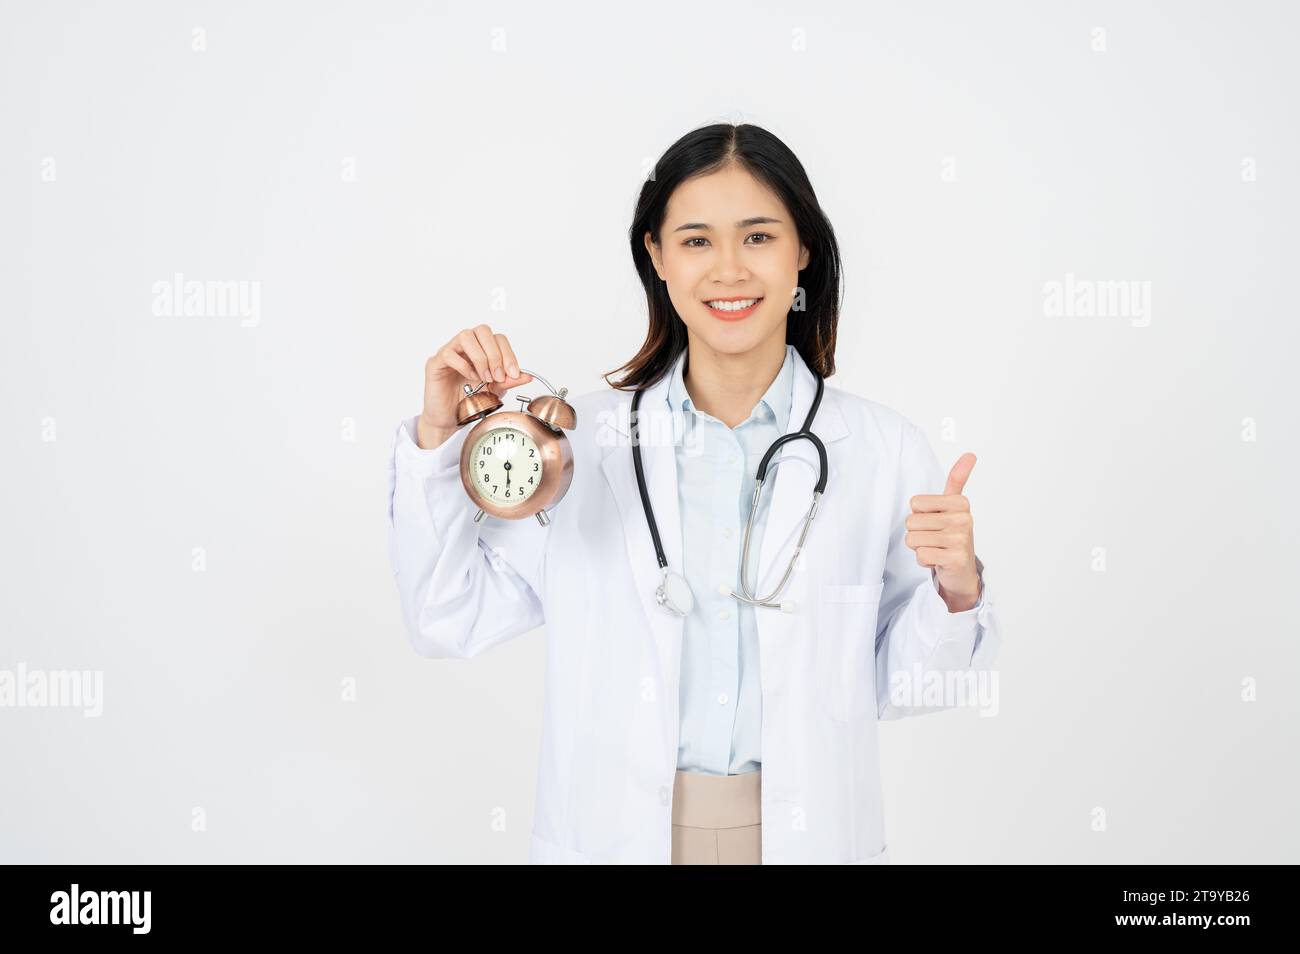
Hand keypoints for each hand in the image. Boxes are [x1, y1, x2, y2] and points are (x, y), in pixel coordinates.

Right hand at [418, 324, 533, 448]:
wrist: (449, 418)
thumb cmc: (469, 400)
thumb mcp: (495, 390)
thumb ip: (509, 381)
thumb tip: (527, 376)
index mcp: (481, 349)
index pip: (497, 338)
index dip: (508, 354)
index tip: (513, 373)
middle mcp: (465, 346)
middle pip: (482, 331)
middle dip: (495, 354)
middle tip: (498, 376)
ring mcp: (449, 351)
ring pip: (466, 336)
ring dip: (480, 358)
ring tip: (484, 378)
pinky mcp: (436, 363)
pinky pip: (449, 354)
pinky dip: (464, 366)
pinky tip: (470, 378)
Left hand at [906, 452, 981, 612]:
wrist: (962, 571)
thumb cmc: (952, 535)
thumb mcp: (953, 506)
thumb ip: (957, 480)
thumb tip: (970, 454)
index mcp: (960, 503)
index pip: (915, 503)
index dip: (919, 515)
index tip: (936, 521)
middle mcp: (963, 519)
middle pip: (911, 522)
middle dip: (917, 533)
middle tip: (935, 538)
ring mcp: (961, 539)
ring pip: (913, 539)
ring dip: (920, 547)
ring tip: (936, 548)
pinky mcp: (956, 558)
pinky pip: (921, 555)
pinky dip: (924, 561)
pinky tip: (938, 560)